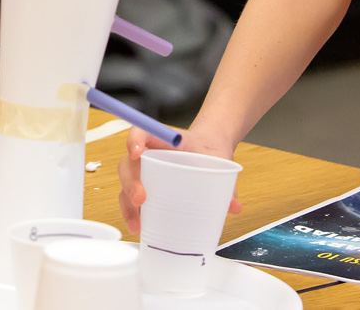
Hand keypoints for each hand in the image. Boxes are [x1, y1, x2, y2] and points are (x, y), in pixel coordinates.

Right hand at [117, 125, 240, 234]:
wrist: (210, 150)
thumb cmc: (209, 152)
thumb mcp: (218, 160)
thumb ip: (225, 180)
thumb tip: (233, 205)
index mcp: (164, 141)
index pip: (142, 133)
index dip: (134, 140)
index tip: (136, 152)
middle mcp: (149, 156)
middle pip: (128, 164)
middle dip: (130, 182)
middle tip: (140, 198)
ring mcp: (144, 173)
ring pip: (125, 184)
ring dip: (127, 204)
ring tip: (137, 223)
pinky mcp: (146, 190)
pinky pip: (131, 200)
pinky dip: (133, 214)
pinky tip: (140, 227)